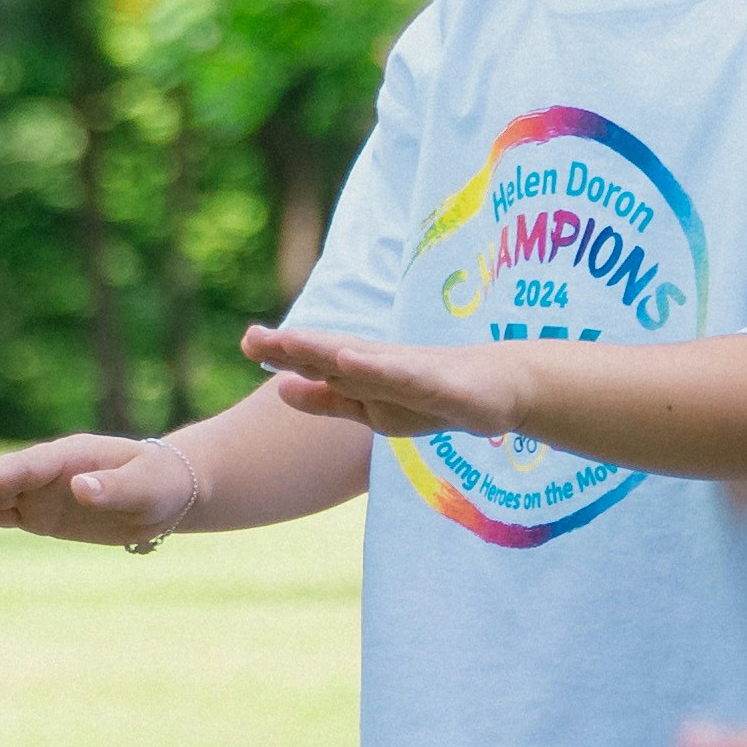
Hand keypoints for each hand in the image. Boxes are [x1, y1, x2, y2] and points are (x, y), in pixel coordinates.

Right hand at [0, 430, 188, 546]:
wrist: (165, 494)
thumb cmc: (160, 483)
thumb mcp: (146, 486)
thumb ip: (113, 487)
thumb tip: (79, 488)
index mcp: (69, 456)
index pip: (24, 467)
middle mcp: (47, 471)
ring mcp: (39, 492)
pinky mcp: (39, 513)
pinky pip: (2, 514)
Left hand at [243, 320, 529, 440]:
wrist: (500, 390)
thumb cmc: (430, 397)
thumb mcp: (371, 408)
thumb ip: (328, 399)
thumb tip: (281, 388)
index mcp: (361, 372)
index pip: (315, 360)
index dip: (282, 351)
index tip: (245, 342)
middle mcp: (379, 364)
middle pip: (330, 352)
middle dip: (293, 345)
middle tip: (252, 337)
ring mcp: (409, 372)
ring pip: (362, 360)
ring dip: (326, 350)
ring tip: (292, 342)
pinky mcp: (439, 385)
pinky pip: (404, 377)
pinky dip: (378, 369)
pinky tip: (352, 360)